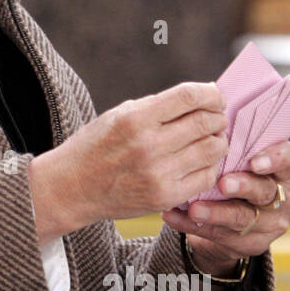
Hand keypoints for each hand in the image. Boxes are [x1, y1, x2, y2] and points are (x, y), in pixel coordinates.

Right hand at [30, 82, 227, 240]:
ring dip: (218, 140)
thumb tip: (199, 96)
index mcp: (135, 119)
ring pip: (212, 149)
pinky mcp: (165, 197)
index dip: (210, 93)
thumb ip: (157, 106)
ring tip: (210, 138)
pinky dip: (209, 165)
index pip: (189, 96)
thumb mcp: (118, 115)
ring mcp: (158, 174)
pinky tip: (200, 160)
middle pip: (205, 122)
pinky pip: (205, 177)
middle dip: (218, 116)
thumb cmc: (95, 147)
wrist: (72, 188)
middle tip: (216, 117)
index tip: (214, 95)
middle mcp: (148, 146)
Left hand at [161, 140, 289, 275]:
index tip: (254, 161)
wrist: (231, 221)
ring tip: (193, 208)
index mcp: (283, 170)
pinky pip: (220, 235)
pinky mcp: (253, 244)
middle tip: (222, 184)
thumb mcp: (237, 161)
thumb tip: (204, 125)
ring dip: (216, 212)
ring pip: (243, 217)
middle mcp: (284, 197)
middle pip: (266, 190)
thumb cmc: (233, 175)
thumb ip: (231, 148)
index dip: (275, 159)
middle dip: (243, 186)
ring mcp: (270, 223)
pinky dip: (192, 225)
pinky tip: (173, 216)